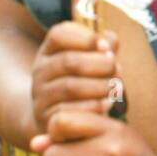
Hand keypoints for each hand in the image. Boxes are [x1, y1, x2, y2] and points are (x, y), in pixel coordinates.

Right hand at [30, 21, 119, 137]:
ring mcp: (40, 96)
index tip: (106, 47)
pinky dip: (93, 107)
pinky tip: (107, 103)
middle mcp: (40, 72)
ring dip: (99, 86)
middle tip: (117, 69)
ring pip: (70, 87)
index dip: (85, 38)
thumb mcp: (88, 62)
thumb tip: (109, 40)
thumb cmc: (80, 85)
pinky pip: (71, 111)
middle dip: (99, 64)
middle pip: (68, 62)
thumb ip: (102, 49)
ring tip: (115, 88)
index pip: (59, 35)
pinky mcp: (46, 119)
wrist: (56, 121)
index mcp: (48, 52)